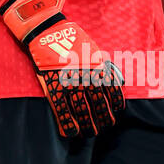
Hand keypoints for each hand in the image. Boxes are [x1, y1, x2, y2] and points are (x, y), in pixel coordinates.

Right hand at [0, 0, 124, 138]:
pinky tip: (71, 132)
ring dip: (88, 124)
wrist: (46, 30)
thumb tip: (117, 81)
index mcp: (97, 66)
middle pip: (98, 104)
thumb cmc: (70, 38)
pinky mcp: (53, 86)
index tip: (115, 114)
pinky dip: (68, 123)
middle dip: (103, 119)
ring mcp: (69, 82)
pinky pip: (62, 110)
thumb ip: (104, 66)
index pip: (111, 91)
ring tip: (90, 133)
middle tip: (104, 127)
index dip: (113, 106)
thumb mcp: (92, 49)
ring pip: (82, 110)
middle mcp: (86, 76)